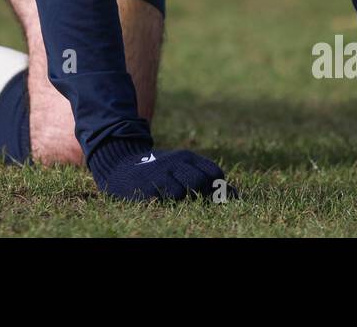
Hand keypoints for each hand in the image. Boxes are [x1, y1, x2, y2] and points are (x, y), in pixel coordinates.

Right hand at [89, 138, 234, 201]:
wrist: (119, 165)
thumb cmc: (156, 172)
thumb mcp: (180, 169)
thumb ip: (206, 179)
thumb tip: (237, 195)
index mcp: (187, 156)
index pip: (215, 172)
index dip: (217, 188)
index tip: (207, 196)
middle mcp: (177, 161)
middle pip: (204, 180)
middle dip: (203, 193)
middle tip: (189, 196)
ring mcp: (163, 172)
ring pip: (188, 188)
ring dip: (186, 196)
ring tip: (173, 196)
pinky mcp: (150, 185)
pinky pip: (170, 196)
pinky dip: (170, 200)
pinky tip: (161, 198)